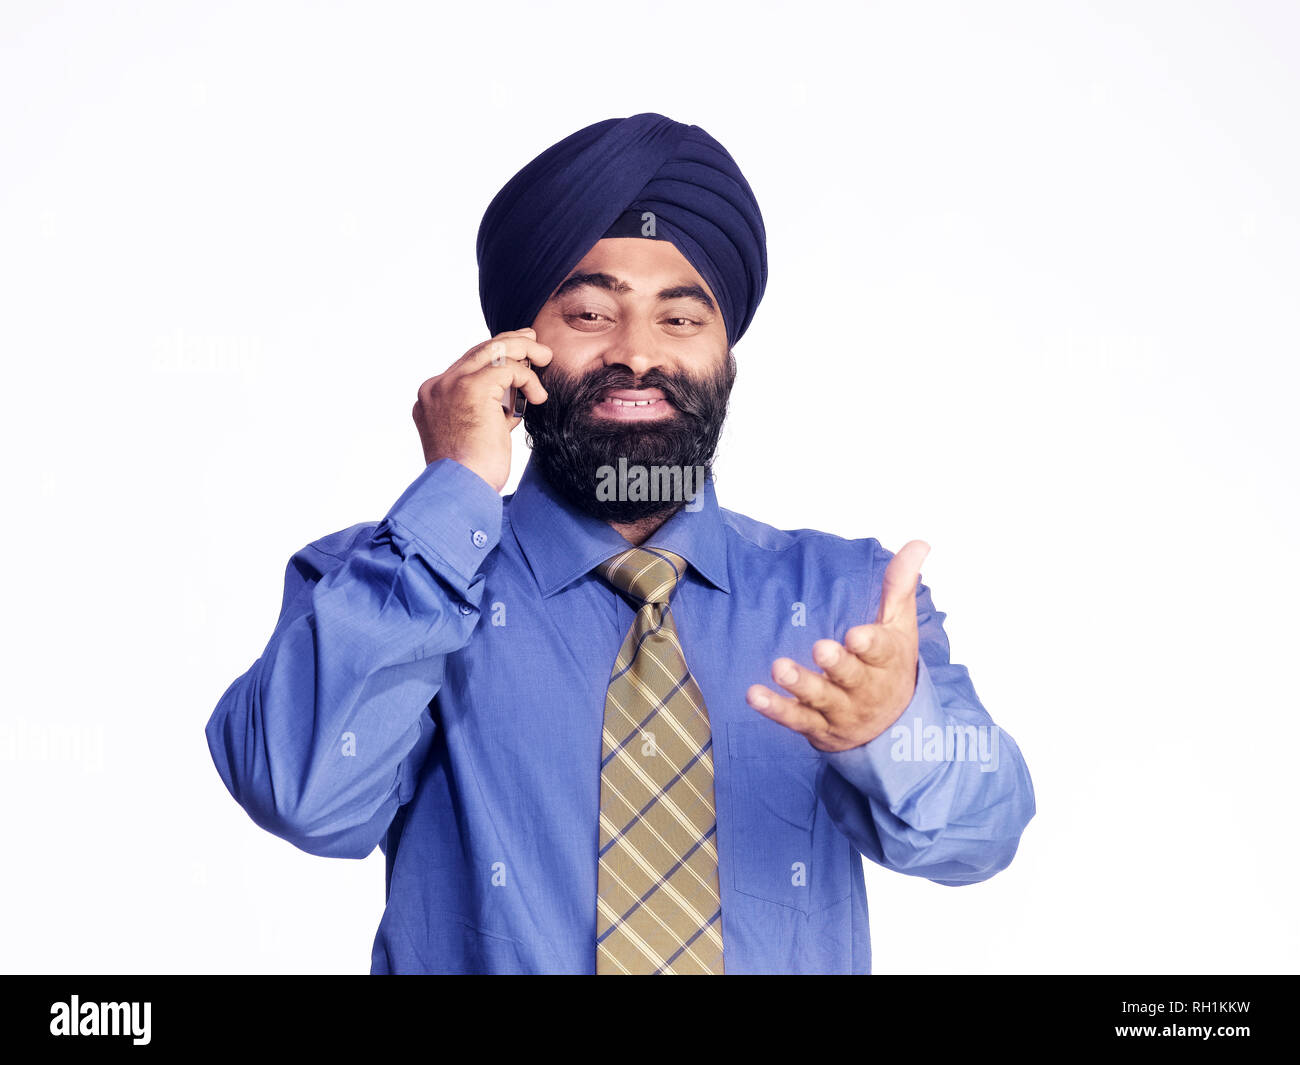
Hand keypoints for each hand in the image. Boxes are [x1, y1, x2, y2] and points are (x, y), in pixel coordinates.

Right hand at [412, 328, 550, 492]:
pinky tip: (538, 396)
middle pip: (478, 351)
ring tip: (545, 357)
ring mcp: (450, 385)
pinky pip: (507, 368)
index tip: (518, 355)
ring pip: (492, 350)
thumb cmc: (472, 473)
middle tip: (534, 342)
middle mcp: (437, 387)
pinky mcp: (470, 389)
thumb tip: (513, 392)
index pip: (467, 364)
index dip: (495, 357)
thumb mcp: (479, 431)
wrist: (461, 490)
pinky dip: (528, 378)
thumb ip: (489, 408)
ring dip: (523, 350)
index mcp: (433, 397)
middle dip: (510, 343)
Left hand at [745, 540, 931, 752]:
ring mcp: (840, 709)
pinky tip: (755, 695)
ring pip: (820, 698)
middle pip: (851, 676)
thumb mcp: (900, 625)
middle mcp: (864, 687)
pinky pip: (795, 718)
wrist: (890, 727)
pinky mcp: (817, 726)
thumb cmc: (889, 664)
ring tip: (780, 668)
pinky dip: (775, 708)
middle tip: (820, 649)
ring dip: (800, 684)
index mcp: (886, 660)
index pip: (881, 650)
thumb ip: (900, 584)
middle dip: (837, 664)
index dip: (869, 644)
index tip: (856, 635)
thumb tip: (918, 543)